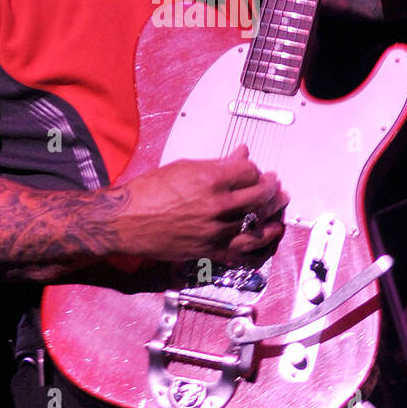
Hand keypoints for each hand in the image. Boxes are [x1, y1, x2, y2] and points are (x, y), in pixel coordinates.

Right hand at [119, 144, 288, 264]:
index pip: (250, 171)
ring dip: (273, 216)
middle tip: (275, 185)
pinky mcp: (210, 251)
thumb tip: (240, 154)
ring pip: (257, 225)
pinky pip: (243, 253)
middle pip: (260, 196)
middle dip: (271, 189)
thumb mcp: (184, 167)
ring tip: (279, 210)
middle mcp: (217, 206)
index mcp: (211, 180)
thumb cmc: (148, 193)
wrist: (126, 220)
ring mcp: (216, 231)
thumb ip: (218, 163)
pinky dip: (259, 249)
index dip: (255, 169)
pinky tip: (267, 241)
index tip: (254, 170)